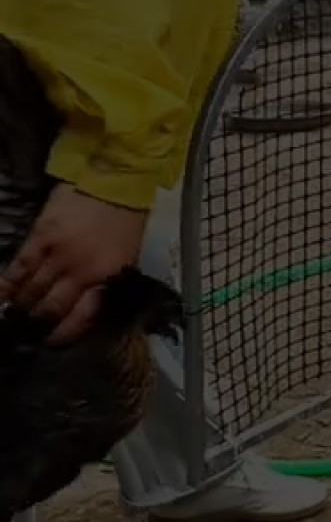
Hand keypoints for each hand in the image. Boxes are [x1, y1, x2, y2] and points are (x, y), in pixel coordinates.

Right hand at [0, 183, 147, 343]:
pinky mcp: (40, 238)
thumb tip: (88, 301)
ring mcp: (58, 256)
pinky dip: (7, 285)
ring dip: (21, 306)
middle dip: (39, 322)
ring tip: (13, 314)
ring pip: (33, 291)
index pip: (83, 316)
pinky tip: (0, 296)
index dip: (65, 332)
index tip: (54, 340)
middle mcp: (81, 272)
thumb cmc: (127, 218)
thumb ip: (107, 280)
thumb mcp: (127, 255)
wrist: (116, 181)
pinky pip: (19, 268)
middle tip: (29, 329)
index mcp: (108, 278)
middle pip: (52, 308)